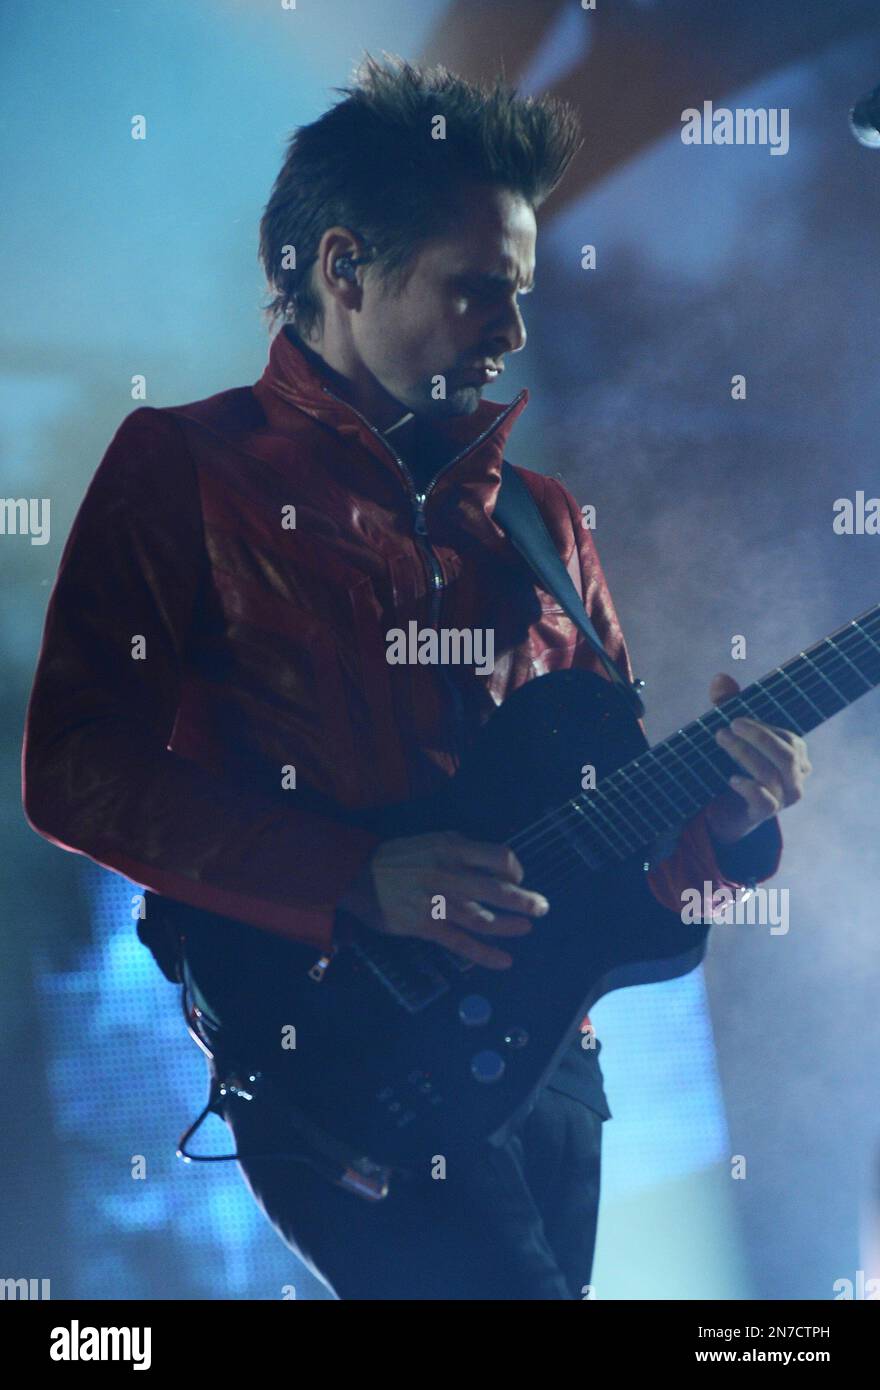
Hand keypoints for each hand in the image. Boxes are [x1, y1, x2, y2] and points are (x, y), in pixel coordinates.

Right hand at [338, 831, 548, 969]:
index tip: (515, 878)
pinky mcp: (427, 926)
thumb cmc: (400, 857)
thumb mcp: (432, 840)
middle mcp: (449, 875)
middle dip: (524, 900)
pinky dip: (485, 954)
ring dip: (509, 925)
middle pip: (497, 890)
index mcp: (452, 849)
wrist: (359, 876)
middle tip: (542, 907)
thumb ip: (462, 850)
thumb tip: (493, 866)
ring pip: (483, 919)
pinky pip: (461, 943)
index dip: (514, 869)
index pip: (499, 857)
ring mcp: (438, 903)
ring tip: (527, 928)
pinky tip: (504, 961)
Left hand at [704, 672, 811, 845]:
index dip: (763, 727)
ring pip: (772, 775)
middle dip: (758, 737)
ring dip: (745, 754)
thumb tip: (720, 677)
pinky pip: (765, 801)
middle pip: (786, 755)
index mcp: (796, 756)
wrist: (723, 808)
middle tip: (728, 725)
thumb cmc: (734, 763)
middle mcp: (795, 777)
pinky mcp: (764, 814)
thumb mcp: (731, 732)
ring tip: (721, 739)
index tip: (734, 717)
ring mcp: (783, 798)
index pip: (789, 738)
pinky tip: (731, 778)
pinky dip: (749, 788)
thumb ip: (727, 704)